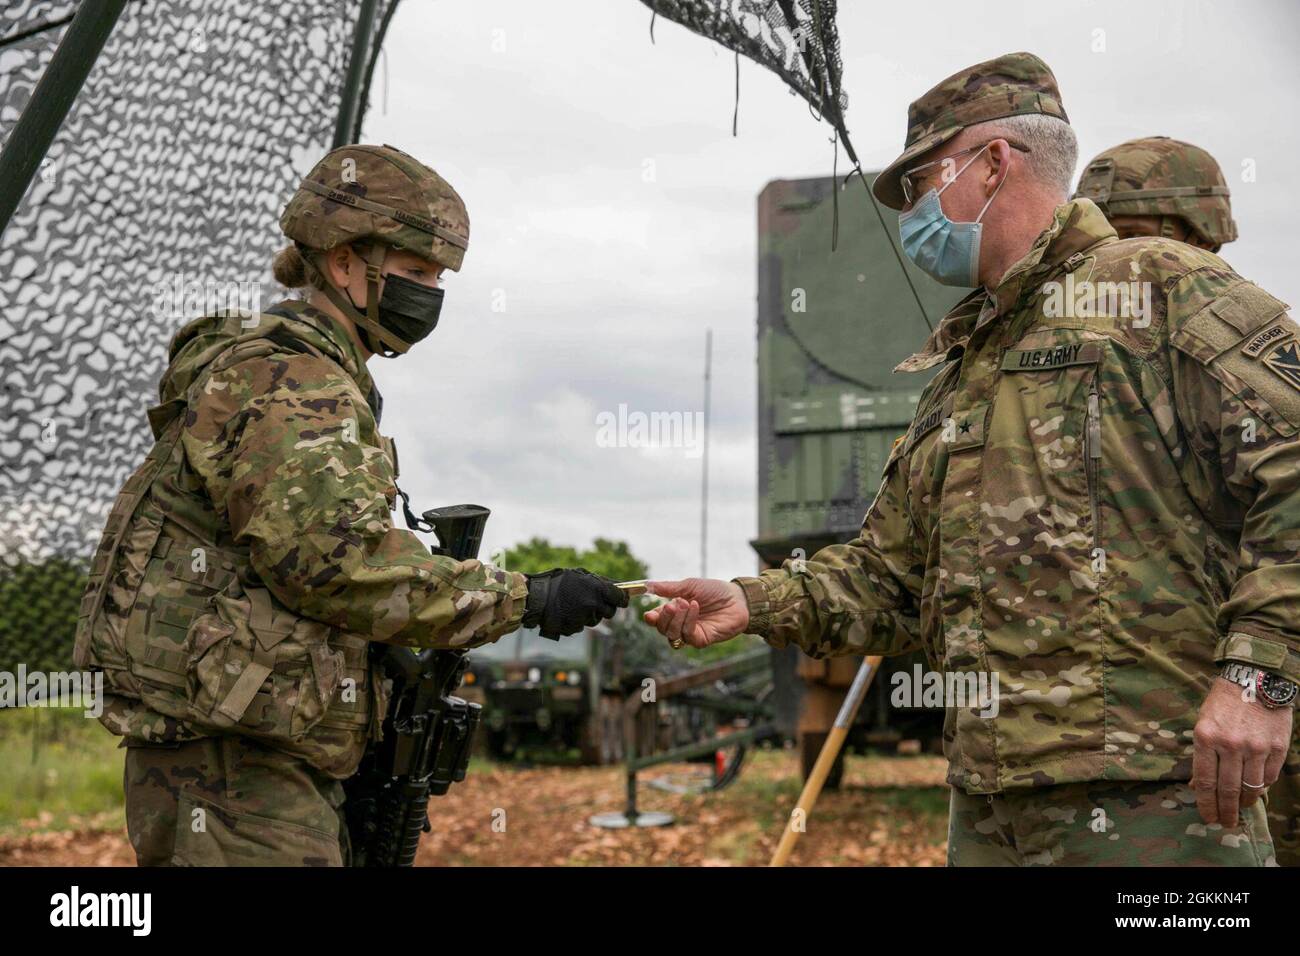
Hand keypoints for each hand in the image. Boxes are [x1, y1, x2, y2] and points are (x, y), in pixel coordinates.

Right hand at [522, 568, 627, 638]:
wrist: (536, 597)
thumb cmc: (558, 582)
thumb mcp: (581, 575)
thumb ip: (601, 582)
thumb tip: (618, 587)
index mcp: (597, 590)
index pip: (620, 598)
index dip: (622, 598)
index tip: (621, 598)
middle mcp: (593, 605)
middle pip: (610, 612)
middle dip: (605, 607)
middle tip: (594, 600)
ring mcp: (584, 619)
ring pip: (595, 620)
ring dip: (590, 614)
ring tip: (575, 604)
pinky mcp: (574, 629)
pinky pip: (581, 626)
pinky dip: (577, 620)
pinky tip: (567, 612)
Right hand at [643, 578, 749, 648]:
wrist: (738, 597)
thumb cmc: (714, 591)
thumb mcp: (689, 585)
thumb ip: (668, 588)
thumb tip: (648, 585)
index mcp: (675, 612)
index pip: (657, 620)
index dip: (651, 618)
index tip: (649, 614)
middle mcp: (680, 624)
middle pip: (662, 629)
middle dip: (664, 617)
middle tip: (672, 604)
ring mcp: (691, 633)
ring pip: (672, 635)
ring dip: (676, 619)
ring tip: (686, 603)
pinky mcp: (702, 640)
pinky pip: (688, 636)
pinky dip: (688, 621)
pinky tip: (695, 607)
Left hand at [1191, 675, 1292, 826]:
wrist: (1255, 679)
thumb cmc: (1223, 703)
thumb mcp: (1203, 723)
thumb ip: (1202, 755)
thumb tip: (1198, 786)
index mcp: (1205, 737)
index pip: (1205, 781)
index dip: (1206, 804)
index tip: (1208, 817)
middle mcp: (1230, 744)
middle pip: (1227, 789)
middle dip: (1225, 811)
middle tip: (1225, 823)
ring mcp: (1255, 747)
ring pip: (1250, 787)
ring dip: (1244, 803)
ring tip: (1240, 809)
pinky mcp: (1276, 747)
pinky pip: (1268, 777)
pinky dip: (1261, 787)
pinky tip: (1255, 791)